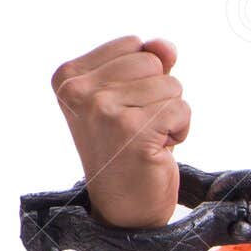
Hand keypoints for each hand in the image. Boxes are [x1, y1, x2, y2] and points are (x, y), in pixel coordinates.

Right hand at [51, 35, 188, 227]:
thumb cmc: (127, 147)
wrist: (123, 206)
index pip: (134, 44)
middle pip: (153, 62)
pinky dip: (180, 130)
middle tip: (137, 126)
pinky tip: (156, 149)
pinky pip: (182, 109)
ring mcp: (103, 110)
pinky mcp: (131, 130)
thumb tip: (164, 45)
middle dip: (159, 94)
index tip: (124, 109)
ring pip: (172, 85)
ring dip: (169, 114)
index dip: (143, 78)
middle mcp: (79, 91)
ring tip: (146, 137)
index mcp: (69, 76)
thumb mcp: (131, 96)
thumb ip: (147, 61)